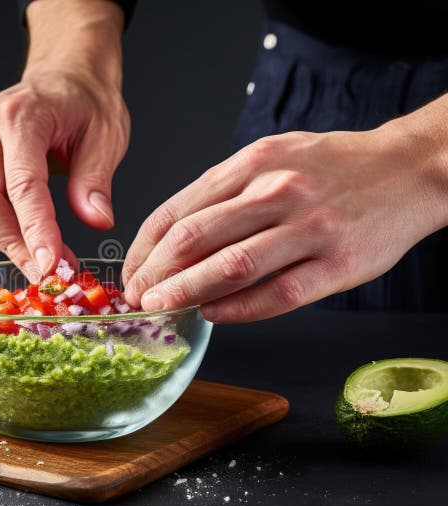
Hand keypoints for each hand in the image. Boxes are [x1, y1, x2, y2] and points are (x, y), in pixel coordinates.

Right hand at [0, 0, 128, 281]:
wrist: (65, 78)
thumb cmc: (86, 103)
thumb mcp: (107, 136)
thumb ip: (96, 180)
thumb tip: (97, 222)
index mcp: (21, 116)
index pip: (22, 183)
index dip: (34, 230)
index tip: (50, 266)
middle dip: (13, 244)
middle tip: (49, 272)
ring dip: (2, 241)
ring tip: (42, 257)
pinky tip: (24, 240)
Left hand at [122, 113, 447, 321]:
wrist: (408, 169)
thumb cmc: (331, 167)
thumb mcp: (272, 156)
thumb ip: (224, 191)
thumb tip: (171, 237)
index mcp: (253, 163)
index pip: (178, 210)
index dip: (144, 247)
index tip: (131, 271)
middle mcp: (277, 190)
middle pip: (194, 238)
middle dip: (155, 273)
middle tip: (137, 297)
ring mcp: (310, 227)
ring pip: (231, 266)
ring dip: (186, 292)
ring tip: (162, 308)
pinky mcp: (339, 264)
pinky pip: (278, 294)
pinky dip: (239, 309)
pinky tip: (214, 314)